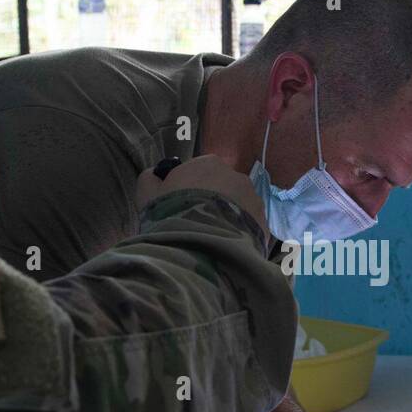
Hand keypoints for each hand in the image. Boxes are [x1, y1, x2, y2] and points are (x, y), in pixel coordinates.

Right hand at [136, 155, 268, 244]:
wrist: (201, 246)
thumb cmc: (171, 214)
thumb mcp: (147, 193)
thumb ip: (150, 178)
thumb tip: (155, 174)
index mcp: (209, 163)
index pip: (199, 172)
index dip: (189, 189)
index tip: (181, 207)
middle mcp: (236, 176)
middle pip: (222, 188)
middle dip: (212, 202)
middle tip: (197, 224)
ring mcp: (254, 200)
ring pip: (238, 208)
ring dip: (228, 218)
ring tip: (213, 239)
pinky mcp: (264, 224)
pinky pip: (249, 228)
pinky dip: (239, 235)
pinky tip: (226, 248)